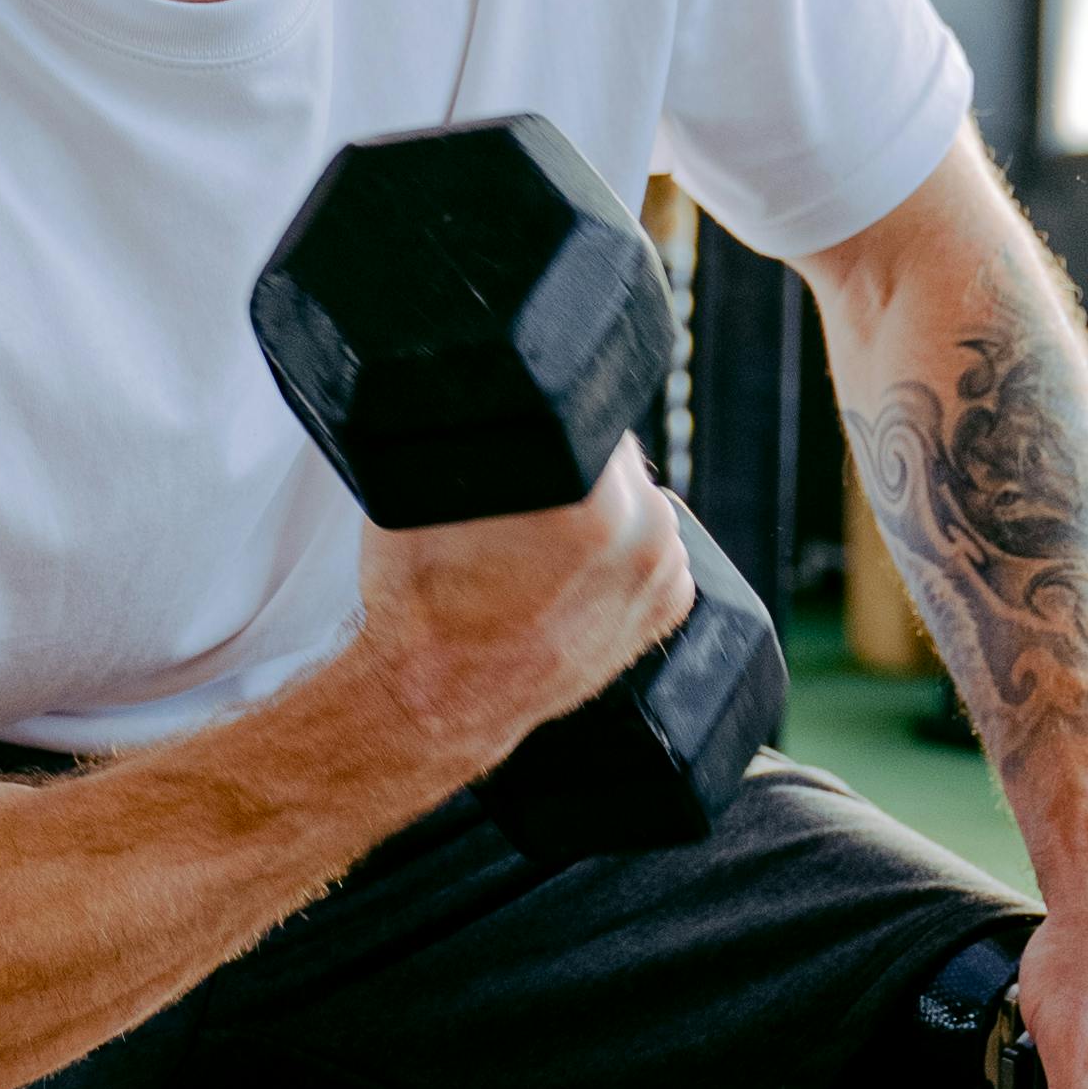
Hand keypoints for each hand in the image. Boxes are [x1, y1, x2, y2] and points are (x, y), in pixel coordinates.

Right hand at [355, 438, 693, 790]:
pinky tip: (569, 573)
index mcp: (593, 500)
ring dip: (602, 510)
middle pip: (616, 457)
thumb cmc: (421, 601)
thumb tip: (492, 389)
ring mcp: (662, 575)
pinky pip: (649, 549)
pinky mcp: (667, 608)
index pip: (587, 407)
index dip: (551, 416)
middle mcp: (646, 535)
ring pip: (637, 502)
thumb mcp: (423, 490)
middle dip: (578, 465)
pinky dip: (619, 553)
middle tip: (523, 500)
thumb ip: (476, 429)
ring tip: (542, 545)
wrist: (434, 699)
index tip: (525, 442)